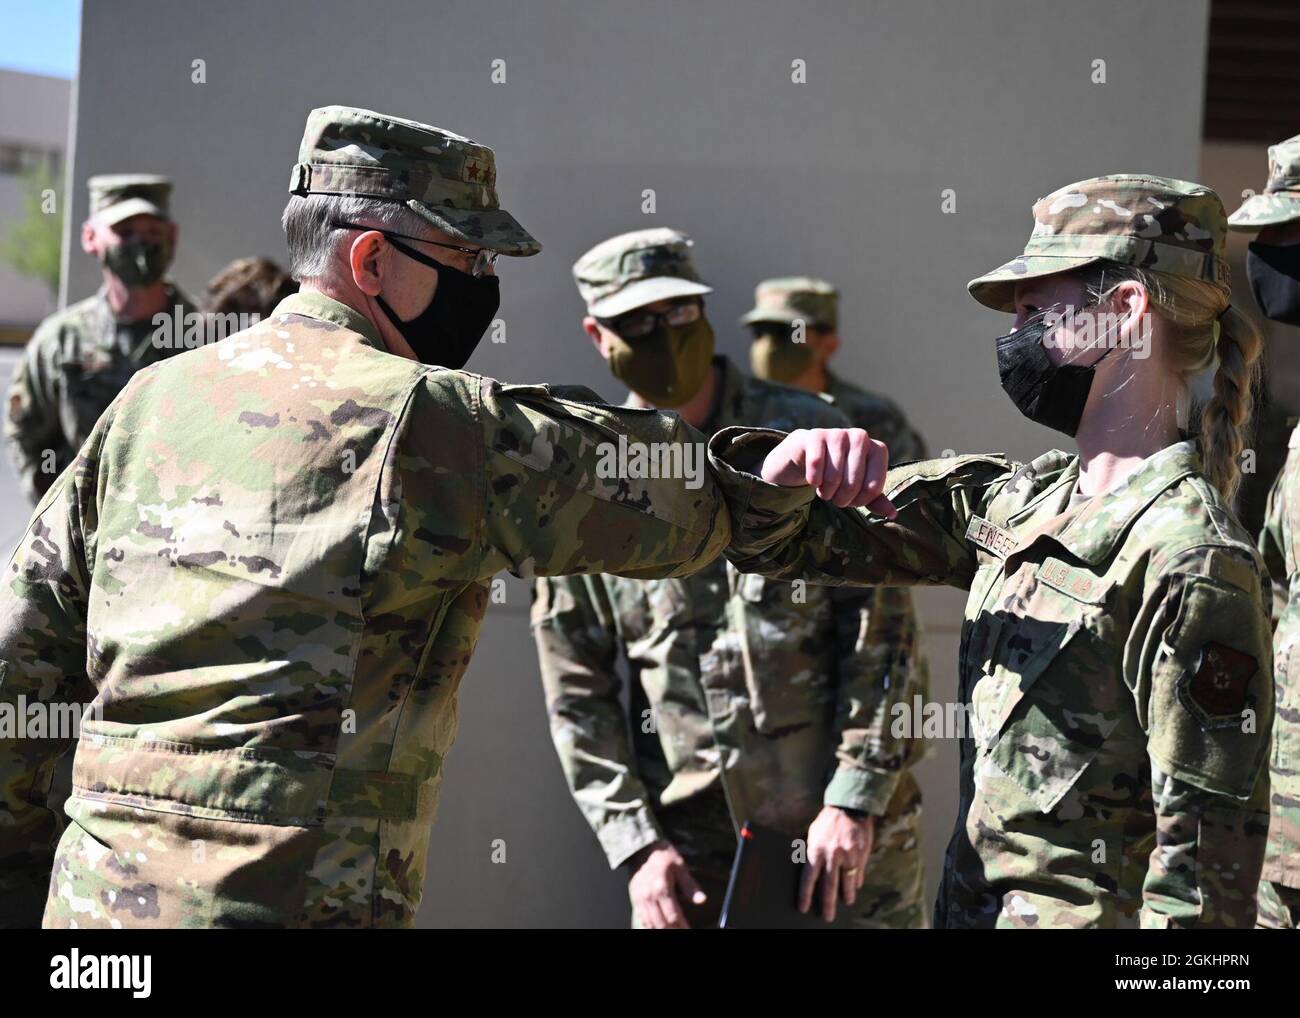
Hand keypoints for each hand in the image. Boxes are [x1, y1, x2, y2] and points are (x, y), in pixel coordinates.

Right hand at [628, 841, 705, 928]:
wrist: (641, 848)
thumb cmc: (663, 855)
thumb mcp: (680, 866)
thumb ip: (690, 885)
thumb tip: (701, 900)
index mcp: (662, 888)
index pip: (673, 915)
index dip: (682, 926)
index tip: (689, 929)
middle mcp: (649, 896)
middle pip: (661, 923)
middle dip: (673, 930)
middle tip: (682, 929)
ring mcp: (640, 898)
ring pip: (650, 923)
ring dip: (661, 929)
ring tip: (672, 929)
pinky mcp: (634, 898)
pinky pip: (642, 917)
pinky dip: (650, 925)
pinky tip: (657, 926)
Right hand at [760, 428, 896, 515]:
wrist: (811, 452)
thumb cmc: (841, 471)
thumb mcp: (860, 486)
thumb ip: (876, 500)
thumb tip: (892, 514)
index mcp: (878, 450)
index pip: (873, 488)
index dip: (860, 501)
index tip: (852, 499)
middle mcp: (861, 437)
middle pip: (852, 484)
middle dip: (841, 499)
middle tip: (835, 497)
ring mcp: (839, 434)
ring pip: (833, 478)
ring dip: (825, 492)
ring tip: (825, 488)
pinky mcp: (816, 435)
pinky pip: (816, 466)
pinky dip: (813, 480)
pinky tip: (814, 479)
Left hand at [799, 806, 875, 922]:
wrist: (849, 807)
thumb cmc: (828, 822)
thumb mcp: (813, 834)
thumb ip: (812, 852)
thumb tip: (810, 871)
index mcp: (816, 850)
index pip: (808, 878)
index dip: (805, 894)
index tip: (803, 907)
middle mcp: (832, 855)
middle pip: (829, 886)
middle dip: (828, 904)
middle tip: (828, 917)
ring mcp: (848, 856)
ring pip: (847, 883)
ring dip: (846, 895)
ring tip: (846, 902)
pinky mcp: (861, 855)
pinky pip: (859, 873)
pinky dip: (856, 881)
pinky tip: (855, 886)